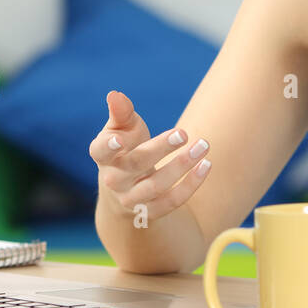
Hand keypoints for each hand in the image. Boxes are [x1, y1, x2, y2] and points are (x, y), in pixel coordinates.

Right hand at [89, 90, 211, 220]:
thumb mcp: (122, 128)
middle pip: (136, 164)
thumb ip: (121, 112)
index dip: (108, 146)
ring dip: (181, 166)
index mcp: (104, 157)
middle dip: (161, 148)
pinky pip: (172, 202)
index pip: (101, 151)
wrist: (126, 188)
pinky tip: (206, 165)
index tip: (120, 139)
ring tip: (203, 146)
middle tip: (184, 133)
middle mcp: (113, 180)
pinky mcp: (150, 212)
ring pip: (156, 185)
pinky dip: (190, 185)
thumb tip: (114, 94)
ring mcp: (131, 199)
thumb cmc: (126, 147)